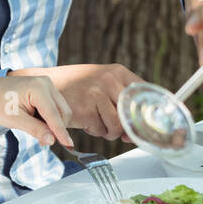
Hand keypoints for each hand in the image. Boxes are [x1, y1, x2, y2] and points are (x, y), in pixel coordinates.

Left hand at [0, 75, 73, 147]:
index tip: (69, 146)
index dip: (61, 132)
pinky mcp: (45, 88)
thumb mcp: (15, 120)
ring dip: (53, 124)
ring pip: (60, 110)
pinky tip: (35, 122)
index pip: (54, 115)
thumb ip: (35, 130)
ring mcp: (46, 84)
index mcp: (38, 88)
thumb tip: (52, 141)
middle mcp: (46, 83)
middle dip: (56, 128)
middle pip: (62, 112)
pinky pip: (54, 107)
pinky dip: (49, 118)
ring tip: (34, 129)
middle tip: (41, 141)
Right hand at [9, 64, 142, 140]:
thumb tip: (139, 130)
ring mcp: (97, 93)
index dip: (151, 114)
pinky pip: (101, 131)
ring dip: (109, 132)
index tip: (156, 128)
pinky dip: (94, 132)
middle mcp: (110, 79)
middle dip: (125, 128)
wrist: (45, 85)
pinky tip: (85, 122)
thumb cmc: (78, 88)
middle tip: (116, 130)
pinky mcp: (85, 109)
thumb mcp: (104, 83)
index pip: (146, 94)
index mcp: (119, 71)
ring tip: (97, 124)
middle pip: (132, 116)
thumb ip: (123, 99)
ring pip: (118, 126)